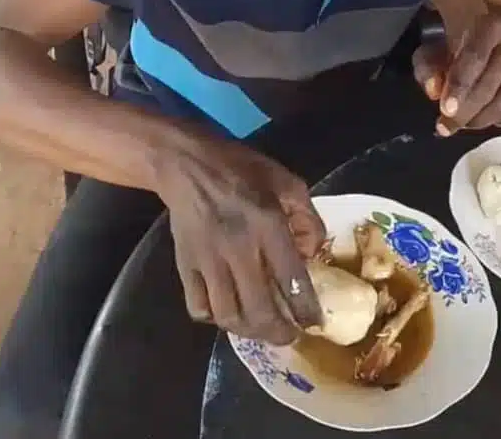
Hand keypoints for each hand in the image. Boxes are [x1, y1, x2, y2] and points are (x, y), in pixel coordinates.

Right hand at [154, 129, 324, 344]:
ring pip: (228, 315)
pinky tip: (228, 311)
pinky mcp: (186, 266)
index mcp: (267, 223)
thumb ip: (307, 217)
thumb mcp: (286, 181)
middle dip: (279, 333)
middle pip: (259, 309)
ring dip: (249, 331)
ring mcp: (208, 260)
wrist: (187, 164)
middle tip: (290, 336)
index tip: (315, 322)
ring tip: (262, 329)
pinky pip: (199, 307)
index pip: (291, 280)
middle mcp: (238, 248)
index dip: (307, 309)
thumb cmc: (241, 169)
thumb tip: (311, 254)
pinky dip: (215, 317)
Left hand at [413, 13, 500, 133]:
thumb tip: (433, 91)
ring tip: (461, 122)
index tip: (446, 108)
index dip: (459, 85)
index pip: (475, 57)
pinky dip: (495, 124)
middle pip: (489, 87)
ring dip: (478, 121)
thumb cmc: (468, 50)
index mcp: (491, 27)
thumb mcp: (440, 49)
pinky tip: (483, 117)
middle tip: (446, 126)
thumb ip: (429, 67)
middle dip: (464, 112)